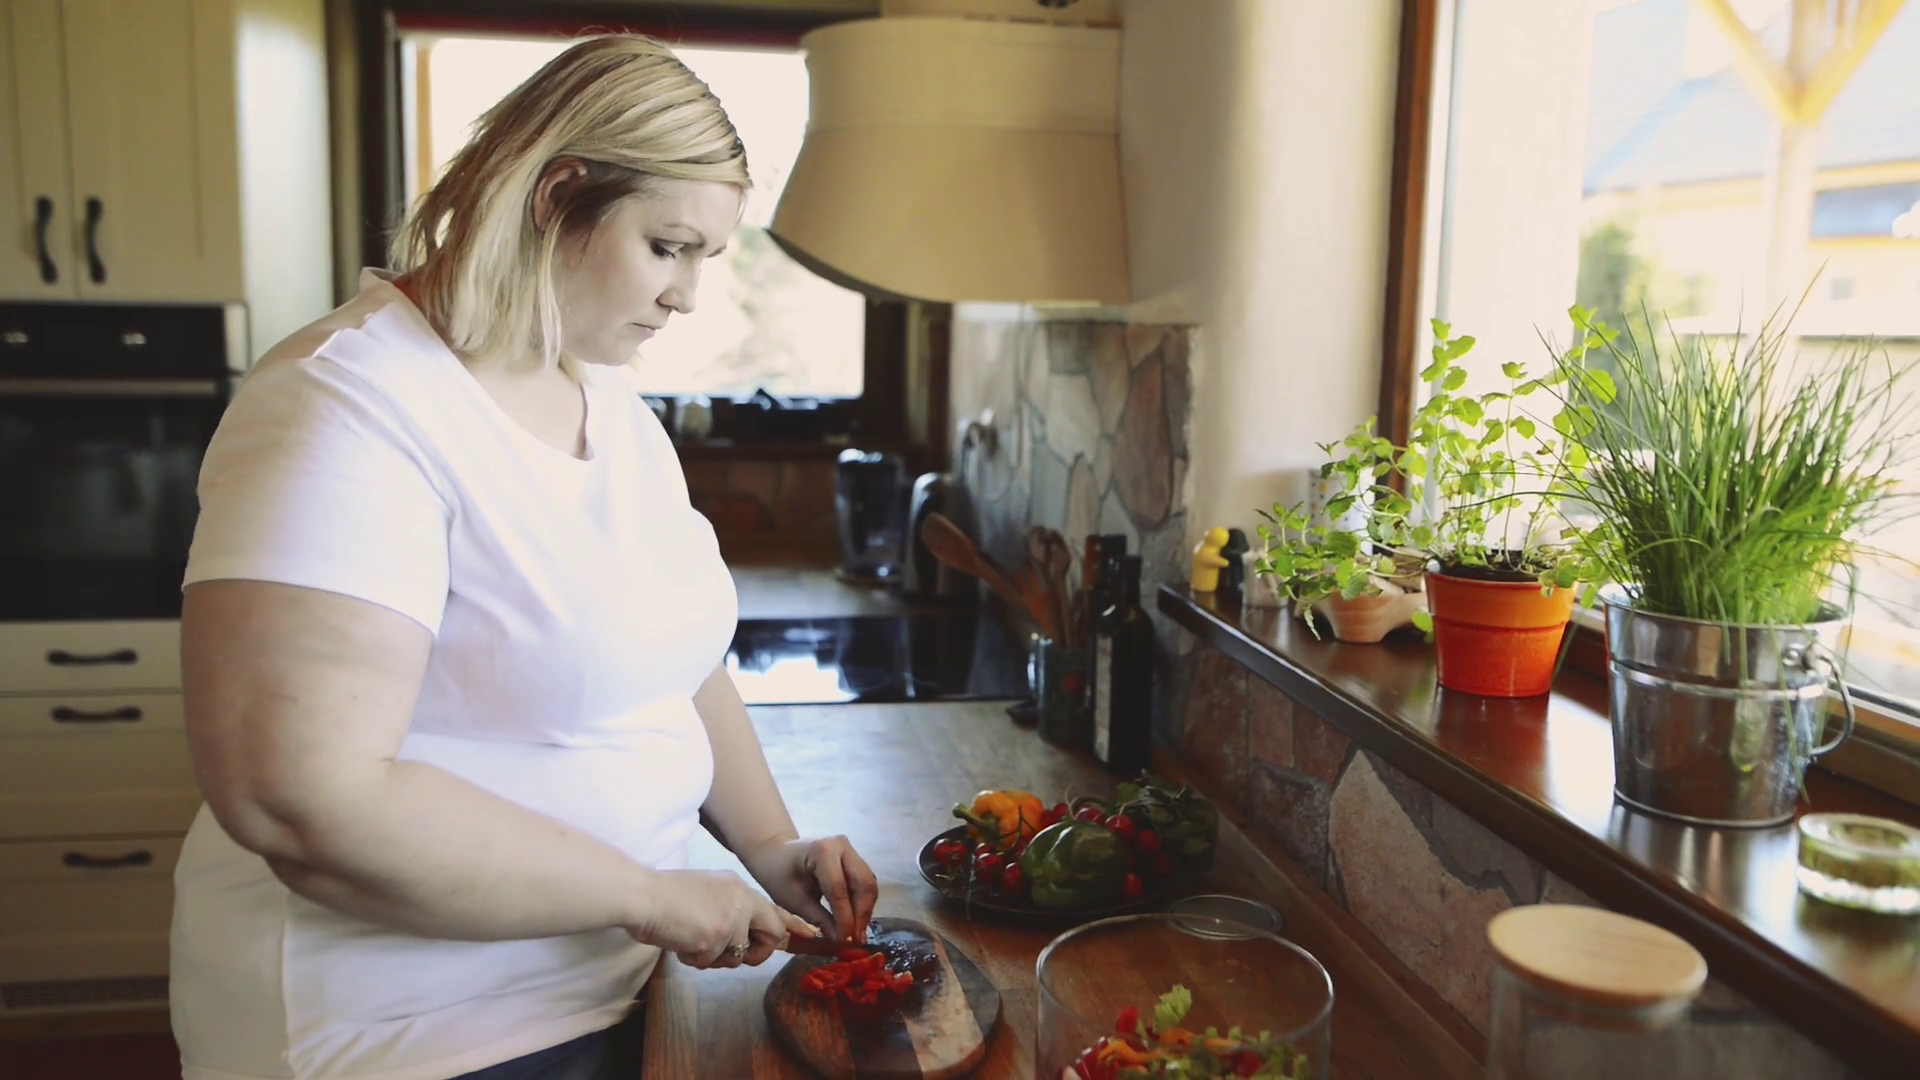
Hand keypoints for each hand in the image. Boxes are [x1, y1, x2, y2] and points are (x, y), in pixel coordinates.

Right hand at [624, 868, 815, 968]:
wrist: (643, 896)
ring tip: (690, 937)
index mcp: (739, 888)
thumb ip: (731, 908)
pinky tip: (680, 940)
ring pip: (736, 957)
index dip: (792, 927)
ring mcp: (730, 921)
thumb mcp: (708, 891)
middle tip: (727, 951)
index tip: (809, 937)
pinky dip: (693, 958)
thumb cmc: (667, 894)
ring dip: (713, 956)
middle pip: (769, 936)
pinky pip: (709, 962)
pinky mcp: (714, 939)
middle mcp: (741, 903)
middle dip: (756, 952)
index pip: (774, 911)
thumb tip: (745, 933)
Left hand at [741, 835, 878, 942]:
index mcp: (822, 851)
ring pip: (869, 883)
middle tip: (856, 939)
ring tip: (857, 934)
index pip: (839, 889)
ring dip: (865, 910)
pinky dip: (863, 903)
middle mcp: (842, 846)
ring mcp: (851, 850)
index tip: (844, 941)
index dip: (844, 917)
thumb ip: (819, 919)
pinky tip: (856, 922)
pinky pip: (865, 882)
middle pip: (863, 883)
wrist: (777, 855)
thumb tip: (840, 940)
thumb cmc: (779, 876)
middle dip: (861, 914)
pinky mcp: (855, 859)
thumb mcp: (794, 901)